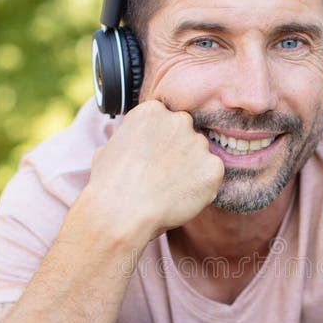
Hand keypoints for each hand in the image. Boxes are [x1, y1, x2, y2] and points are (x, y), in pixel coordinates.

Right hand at [87, 99, 224, 240]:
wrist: (122, 212)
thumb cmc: (109, 184)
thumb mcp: (108, 148)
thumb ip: (130, 139)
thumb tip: (132, 144)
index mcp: (153, 111)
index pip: (167, 120)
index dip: (161, 141)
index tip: (153, 158)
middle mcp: (180, 120)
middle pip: (187, 134)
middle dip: (180, 152)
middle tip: (164, 176)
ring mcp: (199, 143)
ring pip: (201, 155)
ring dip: (192, 169)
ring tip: (170, 190)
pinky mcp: (214, 167)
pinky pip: (212, 175)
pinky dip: (203, 187)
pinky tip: (181, 198)